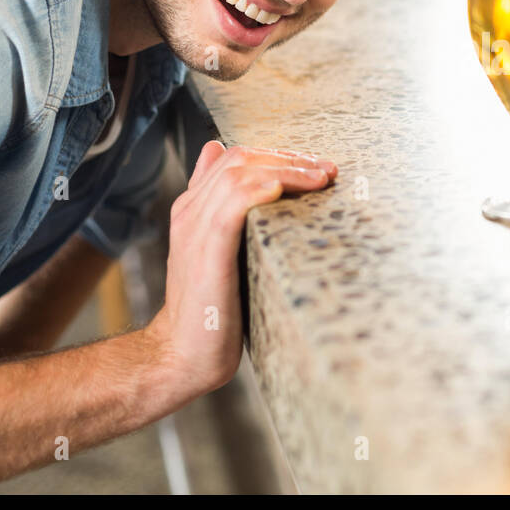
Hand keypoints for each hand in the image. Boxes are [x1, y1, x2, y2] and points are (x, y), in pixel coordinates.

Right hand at [146, 141, 336, 397]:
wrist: (181, 354)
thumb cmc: (209, 308)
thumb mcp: (217, 253)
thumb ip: (224, 215)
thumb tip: (227, 166)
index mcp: (193, 208)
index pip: (236, 157)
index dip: (279, 155)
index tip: (317, 167)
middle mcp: (191, 212)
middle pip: (240, 159)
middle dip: (290, 158)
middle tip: (328, 169)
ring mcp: (196, 230)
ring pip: (239, 175)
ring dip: (286, 170)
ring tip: (320, 179)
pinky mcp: (207, 254)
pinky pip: (231, 208)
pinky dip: (257, 192)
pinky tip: (281, 191)